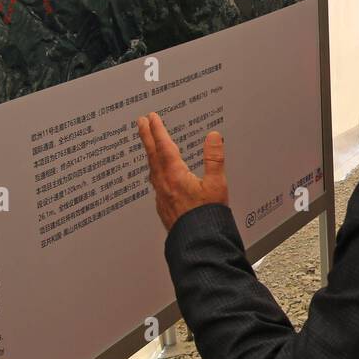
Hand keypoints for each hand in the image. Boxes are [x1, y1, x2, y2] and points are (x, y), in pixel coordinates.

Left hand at [137, 112, 228, 231]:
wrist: (198, 241)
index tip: (152, 117)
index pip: (164, 146)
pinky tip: (158, 175)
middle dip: (147, 137)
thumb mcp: (216, 184)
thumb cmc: (207, 216)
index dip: (158, 130)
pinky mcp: (163, 207)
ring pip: (152, 169)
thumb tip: (213, 136)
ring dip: (150, 154)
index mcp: (175, 174)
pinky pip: (155, 183)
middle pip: (152, 155)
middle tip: (141, 123)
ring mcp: (161, 196)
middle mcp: (164, 184)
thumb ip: (214, 158)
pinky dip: (155, 171)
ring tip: (149, 146)